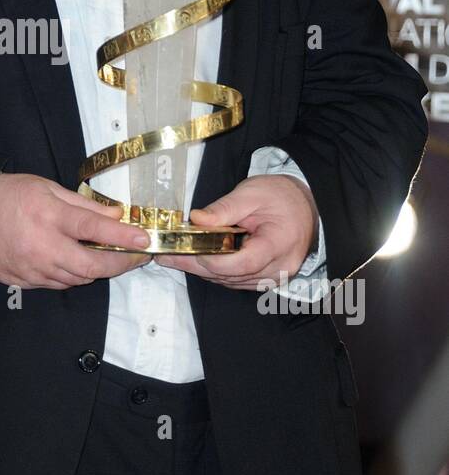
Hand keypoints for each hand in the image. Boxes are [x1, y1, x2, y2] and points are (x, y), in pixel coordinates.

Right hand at [0, 173, 152, 289]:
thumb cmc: (5, 196)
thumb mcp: (46, 188)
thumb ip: (83, 205)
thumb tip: (116, 216)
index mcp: (48, 217)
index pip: (94, 229)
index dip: (123, 236)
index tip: (145, 239)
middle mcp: (42, 247)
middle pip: (92, 267)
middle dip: (120, 264)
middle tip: (136, 256)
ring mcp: (32, 269)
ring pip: (78, 279)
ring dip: (97, 270)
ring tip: (107, 255)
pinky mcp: (24, 282)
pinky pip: (58, 284)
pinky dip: (72, 275)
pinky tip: (75, 261)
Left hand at [152, 174, 318, 289]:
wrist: (307, 204)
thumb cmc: (282, 196)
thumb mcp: (252, 193)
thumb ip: (224, 208)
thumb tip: (196, 219)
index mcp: (279, 244)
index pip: (241, 263)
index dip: (211, 259)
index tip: (186, 249)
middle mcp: (279, 267)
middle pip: (232, 275)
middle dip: (197, 266)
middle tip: (167, 257)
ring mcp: (275, 276)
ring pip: (232, 281)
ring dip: (204, 271)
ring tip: (175, 258)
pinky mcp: (269, 278)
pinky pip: (238, 280)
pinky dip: (218, 272)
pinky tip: (198, 261)